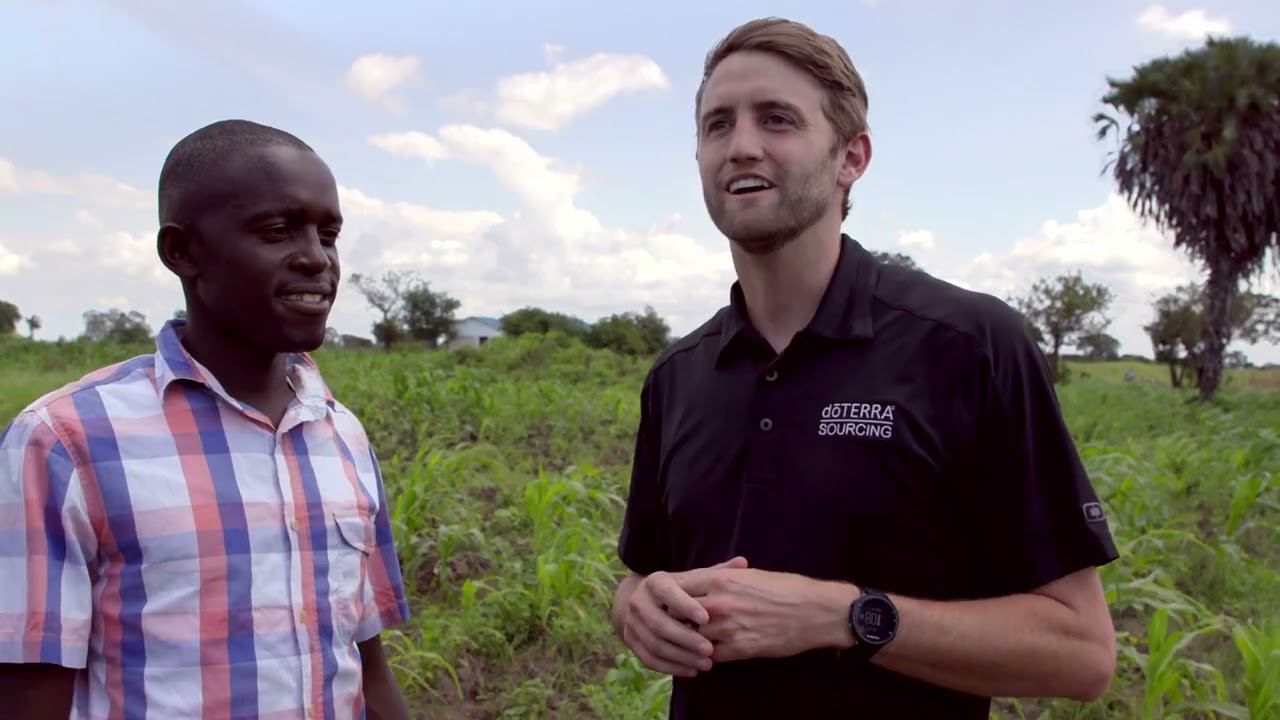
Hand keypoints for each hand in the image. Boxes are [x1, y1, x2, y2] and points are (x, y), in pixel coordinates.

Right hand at [621, 556, 749, 676]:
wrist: (645, 602)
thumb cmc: (679, 590)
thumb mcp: (693, 579)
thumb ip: (716, 573)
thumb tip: (743, 561)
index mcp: (655, 582)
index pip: (667, 593)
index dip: (685, 606)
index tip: (706, 618)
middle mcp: (638, 602)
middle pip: (659, 624)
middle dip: (685, 638)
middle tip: (709, 649)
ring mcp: (632, 623)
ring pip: (655, 645)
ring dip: (681, 657)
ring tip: (706, 664)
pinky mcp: (631, 642)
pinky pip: (650, 659)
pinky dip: (671, 667)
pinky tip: (692, 671)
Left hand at [674, 566, 855, 662]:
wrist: (815, 611)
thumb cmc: (785, 588)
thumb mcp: (750, 575)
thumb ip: (722, 577)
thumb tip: (700, 581)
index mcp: (721, 579)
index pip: (677, 586)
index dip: (669, 594)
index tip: (666, 599)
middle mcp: (720, 602)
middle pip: (678, 613)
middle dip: (674, 617)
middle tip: (673, 621)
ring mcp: (729, 627)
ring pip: (692, 636)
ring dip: (690, 638)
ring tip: (691, 638)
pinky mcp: (740, 649)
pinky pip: (711, 655)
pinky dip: (708, 655)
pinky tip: (710, 652)